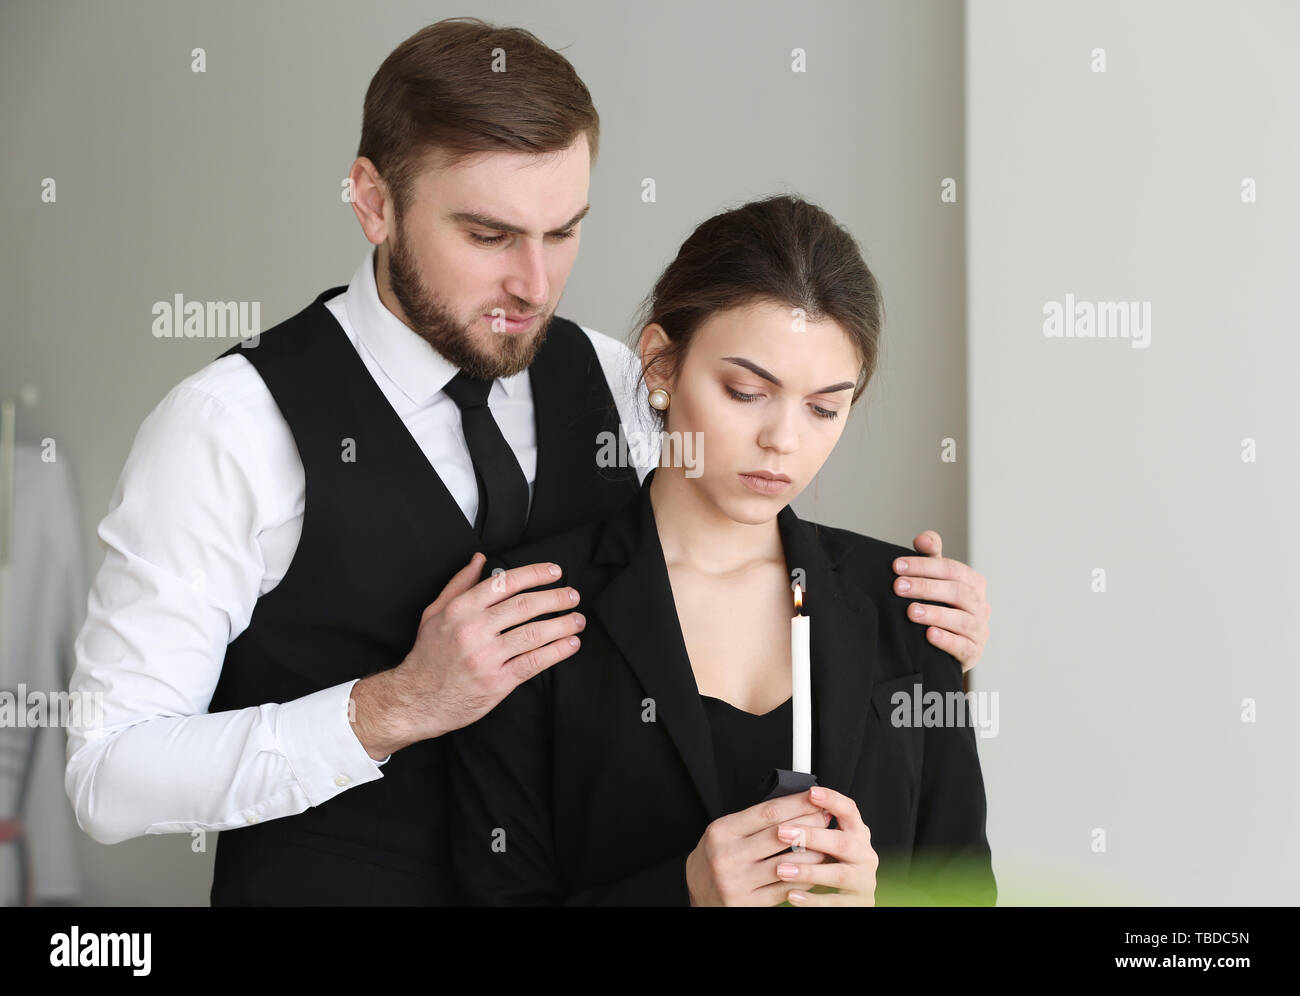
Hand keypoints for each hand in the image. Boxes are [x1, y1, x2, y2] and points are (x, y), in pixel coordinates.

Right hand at [349, 553, 584, 756]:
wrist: (417, 699)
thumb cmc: (428, 655)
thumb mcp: (435, 613)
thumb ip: (459, 584)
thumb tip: (479, 560)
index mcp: (460, 610)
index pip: (504, 583)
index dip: (534, 574)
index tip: (554, 572)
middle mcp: (473, 630)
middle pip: (524, 606)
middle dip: (555, 598)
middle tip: (572, 595)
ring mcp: (486, 657)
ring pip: (533, 634)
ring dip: (562, 625)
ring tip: (578, 620)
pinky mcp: (497, 682)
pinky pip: (533, 663)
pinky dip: (556, 651)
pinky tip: (570, 644)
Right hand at [685, 792, 833, 905]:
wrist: (697, 892)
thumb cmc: (715, 857)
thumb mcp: (725, 832)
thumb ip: (753, 821)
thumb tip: (793, 806)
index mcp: (722, 831)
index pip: (768, 812)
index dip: (797, 803)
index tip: (815, 797)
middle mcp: (728, 856)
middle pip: (780, 834)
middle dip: (810, 823)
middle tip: (826, 817)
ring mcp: (738, 882)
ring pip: (788, 864)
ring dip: (814, 853)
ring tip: (825, 844)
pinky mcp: (747, 903)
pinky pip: (785, 889)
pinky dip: (804, 878)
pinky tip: (814, 870)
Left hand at [775, 787, 877, 906]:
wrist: (853, 899)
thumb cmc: (835, 863)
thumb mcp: (831, 843)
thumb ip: (817, 827)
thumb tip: (785, 806)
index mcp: (857, 833)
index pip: (849, 810)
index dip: (832, 800)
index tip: (811, 792)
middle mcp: (865, 854)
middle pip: (842, 842)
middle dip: (811, 836)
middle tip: (782, 832)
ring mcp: (863, 880)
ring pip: (838, 874)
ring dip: (808, 871)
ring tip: (781, 869)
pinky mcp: (858, 904)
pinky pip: (834, 903)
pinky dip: (812, 900)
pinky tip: (791, 895)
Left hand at [893, 530, 990, 671]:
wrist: (944, 646)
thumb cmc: (940, 605)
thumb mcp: (935, 579)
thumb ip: (930, 556)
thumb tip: (923, 539)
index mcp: (974, 583)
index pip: (952, 569)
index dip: (925, 566)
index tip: (897, 566)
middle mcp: (981, 605)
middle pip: (958, 592)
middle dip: (926, 588)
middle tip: (898, 587)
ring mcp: (979, 630)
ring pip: (962, 620)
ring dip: (935, 614)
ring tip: (911, 611)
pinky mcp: (973, 653)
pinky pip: (963, 647)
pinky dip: (947, 640)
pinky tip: (929, 635)